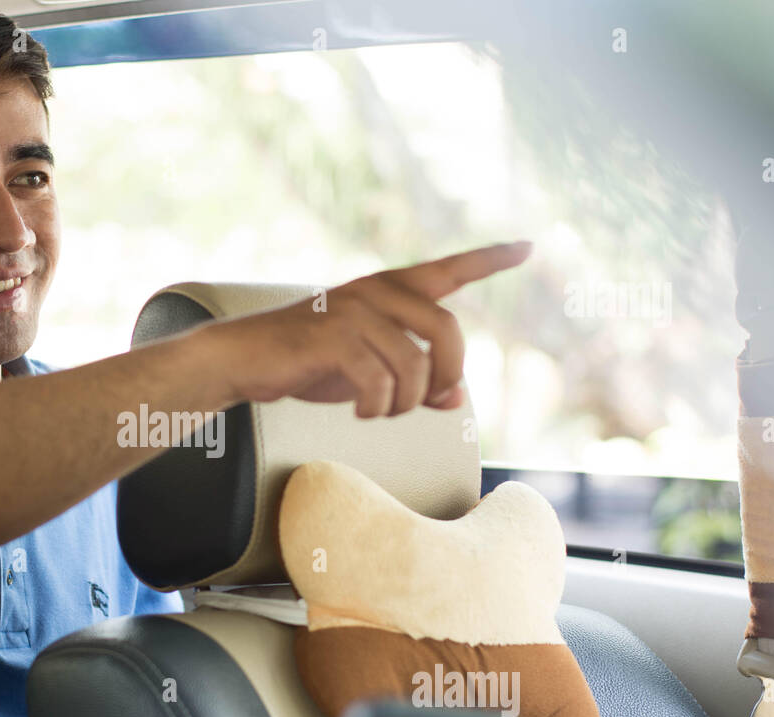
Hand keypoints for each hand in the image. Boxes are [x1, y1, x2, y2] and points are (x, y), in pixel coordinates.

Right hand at [203, 241, 531, 417]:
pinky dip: (378, 409)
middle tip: (427, 401)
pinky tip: (361, 412)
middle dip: (447, 375)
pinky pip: (382, 384)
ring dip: (405, 403)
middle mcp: (376, 292)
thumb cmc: (308, 362)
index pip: (448, 269)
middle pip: (448, 331)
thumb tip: (456, 400)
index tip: (527, 247)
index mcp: (387, 290)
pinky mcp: (334, 338)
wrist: (245, 360)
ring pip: (416, 366)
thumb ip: (415, 380)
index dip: (490, 259)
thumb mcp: (369, 371)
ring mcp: (355, 312)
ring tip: (381, 410)